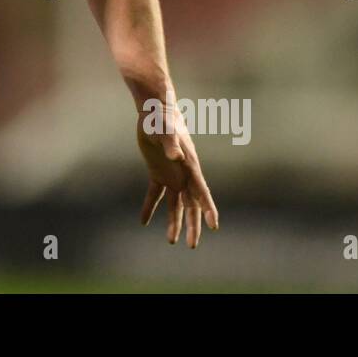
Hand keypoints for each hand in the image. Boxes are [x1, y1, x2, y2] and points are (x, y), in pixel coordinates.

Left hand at [135, 106, 219, 247]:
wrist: (156, 111)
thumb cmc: (163, 119)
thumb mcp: (166, 130)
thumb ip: (171, 143)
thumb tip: (175, 155)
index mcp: (190, 166)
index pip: (201, 191)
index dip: (208, 208)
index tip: (214, 225)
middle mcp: (184, 175)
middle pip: (192, 205)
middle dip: (193, 225)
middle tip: (193, 245)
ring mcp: (172, 175)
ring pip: (176, 204)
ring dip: (174, 222)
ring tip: (172, 241)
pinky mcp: (158, 173)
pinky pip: (155, 195)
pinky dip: (150, 207)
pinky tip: (143, 221)